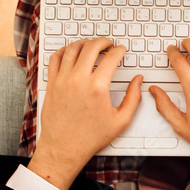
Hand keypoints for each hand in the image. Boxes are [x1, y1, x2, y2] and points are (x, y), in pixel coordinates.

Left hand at [29, 38, 141, 189]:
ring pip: (72, 49)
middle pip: (91, 47)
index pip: (111, 58)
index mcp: (98, 88)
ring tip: (91, 45)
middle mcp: (78, 80)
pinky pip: (55, 58)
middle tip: (108, 43)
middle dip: (102, 41)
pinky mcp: (51, 84)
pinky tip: (71, 52)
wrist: (64, 147)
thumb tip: (138, 81)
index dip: (119, 50)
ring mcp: (62, 80)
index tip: (121, 50)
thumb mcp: (121, 121)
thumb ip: (133, 98)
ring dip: (84, 43)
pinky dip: (64, 50)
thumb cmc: (91, 137)